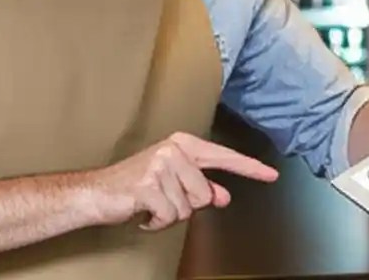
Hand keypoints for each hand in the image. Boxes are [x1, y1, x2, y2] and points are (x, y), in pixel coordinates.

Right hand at [88, 132, 278, 230]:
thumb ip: (201, 187)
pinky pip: (169, 217)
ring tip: (150, 204)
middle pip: (205, 194)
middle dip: (186, 205)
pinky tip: (143, 212)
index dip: (249, 168)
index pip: (223, 157)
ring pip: (188, 208)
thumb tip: (223, 196)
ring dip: (169, 215)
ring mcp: (160, 166)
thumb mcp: (172, 183)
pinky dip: (156, 223)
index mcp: (182, 145)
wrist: (96, 193)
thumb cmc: (134, 187)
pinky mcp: (148, 185)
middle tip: (162, 199)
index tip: (271, 175)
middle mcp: (174, 150)